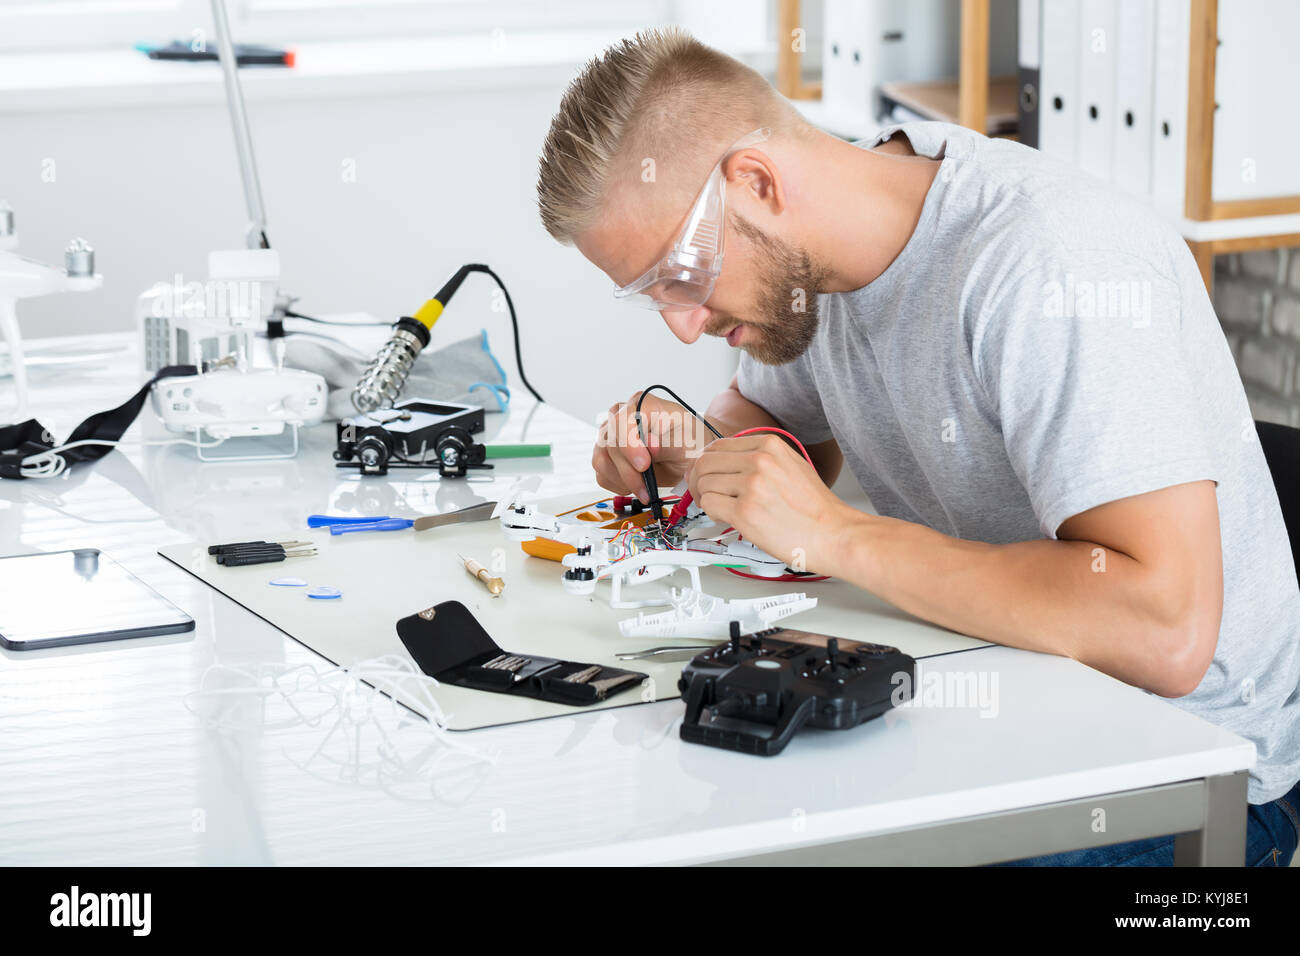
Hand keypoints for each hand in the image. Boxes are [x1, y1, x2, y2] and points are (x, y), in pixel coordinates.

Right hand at [592, 392, 713, 501]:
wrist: (688, 454)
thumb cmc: (691, 442)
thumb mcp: (689, 443)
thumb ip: (669, 444)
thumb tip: (651, 445)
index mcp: (642, 405)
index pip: (622, 421)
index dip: (629, 445)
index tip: (644, 465)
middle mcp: (623, 416)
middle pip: (610, 443)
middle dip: (629, 471)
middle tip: (647, 485)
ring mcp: (612, 436)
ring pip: (601, 459)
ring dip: (622, 480)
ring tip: (644, 488)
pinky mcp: (608, 455)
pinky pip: (601, 473)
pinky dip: (618, 484)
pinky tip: (636, 485)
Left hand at [687, 434, 853, 572]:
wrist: (834, 534)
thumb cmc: (816, 508)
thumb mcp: (791, 465)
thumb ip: (759, 457)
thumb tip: (726, 462)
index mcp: (770, 445)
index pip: (718, 445)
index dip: (707, 462)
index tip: (707, 475)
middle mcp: (760, 461)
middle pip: (705, 463)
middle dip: (698, 480)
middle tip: (702, 493)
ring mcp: (752, 486)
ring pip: (704, 484)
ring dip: (706, 499)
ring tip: (723, 509)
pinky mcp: (745, 513)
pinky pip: (709, 506)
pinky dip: (712, 513)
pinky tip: (728, 518)